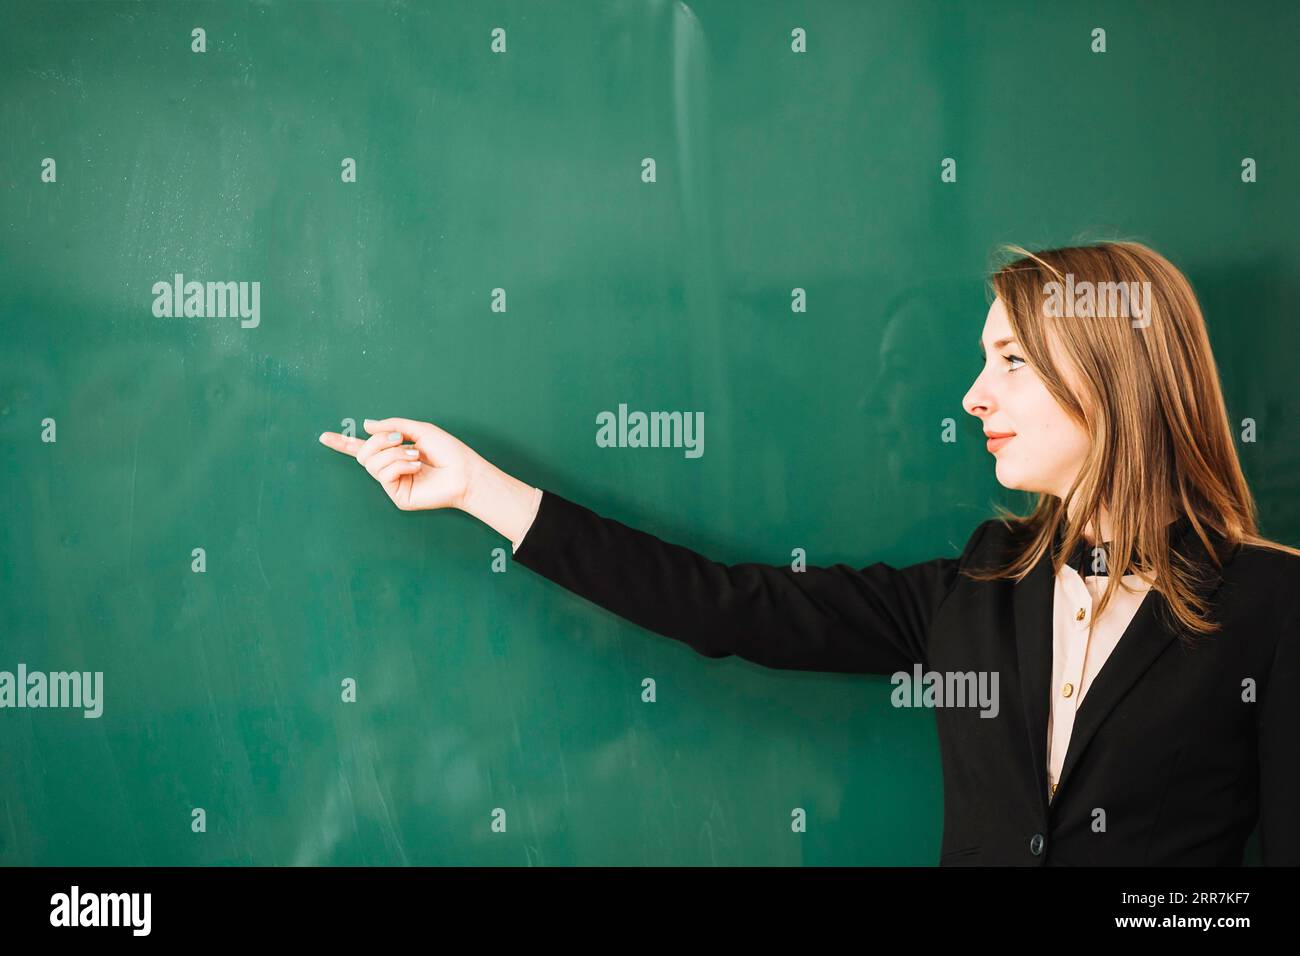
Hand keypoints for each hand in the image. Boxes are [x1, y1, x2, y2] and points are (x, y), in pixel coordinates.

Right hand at [318, 417, 480, 511]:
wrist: (464, 472)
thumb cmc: (448, 451)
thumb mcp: (419, 430)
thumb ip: (392, 426)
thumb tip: (365, 425)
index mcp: (394, 453)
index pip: (364, 448)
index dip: (343, 443)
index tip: (323, 436)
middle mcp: (391, 468)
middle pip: (363, 454)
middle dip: (379, 442)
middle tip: (400, 440)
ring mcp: (393, 483)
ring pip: (371, 464)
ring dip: (394, 454)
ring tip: (416, 456)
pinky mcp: (398, 496)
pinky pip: (384, 474)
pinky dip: (400, 464)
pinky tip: (417, 466)